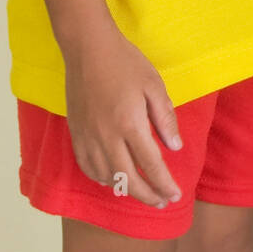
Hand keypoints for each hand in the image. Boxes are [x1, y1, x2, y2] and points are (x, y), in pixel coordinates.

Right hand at [63, 26, 183, 207]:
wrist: (88, 49)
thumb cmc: (126, 63)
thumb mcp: (154, 85)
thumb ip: (165, 118)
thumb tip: (174, 148)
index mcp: (130, 124)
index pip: (151, 165)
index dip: (164, 183)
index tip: (176, 194)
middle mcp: (107, 137)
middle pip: (128, 180)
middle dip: (147, 195)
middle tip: (162, 202)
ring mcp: (88, 137)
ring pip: (106, 177)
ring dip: (125, 189)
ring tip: (142, 191)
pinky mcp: (76, 134)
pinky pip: (87, 167)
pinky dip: (102, 178)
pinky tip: (112, 179)